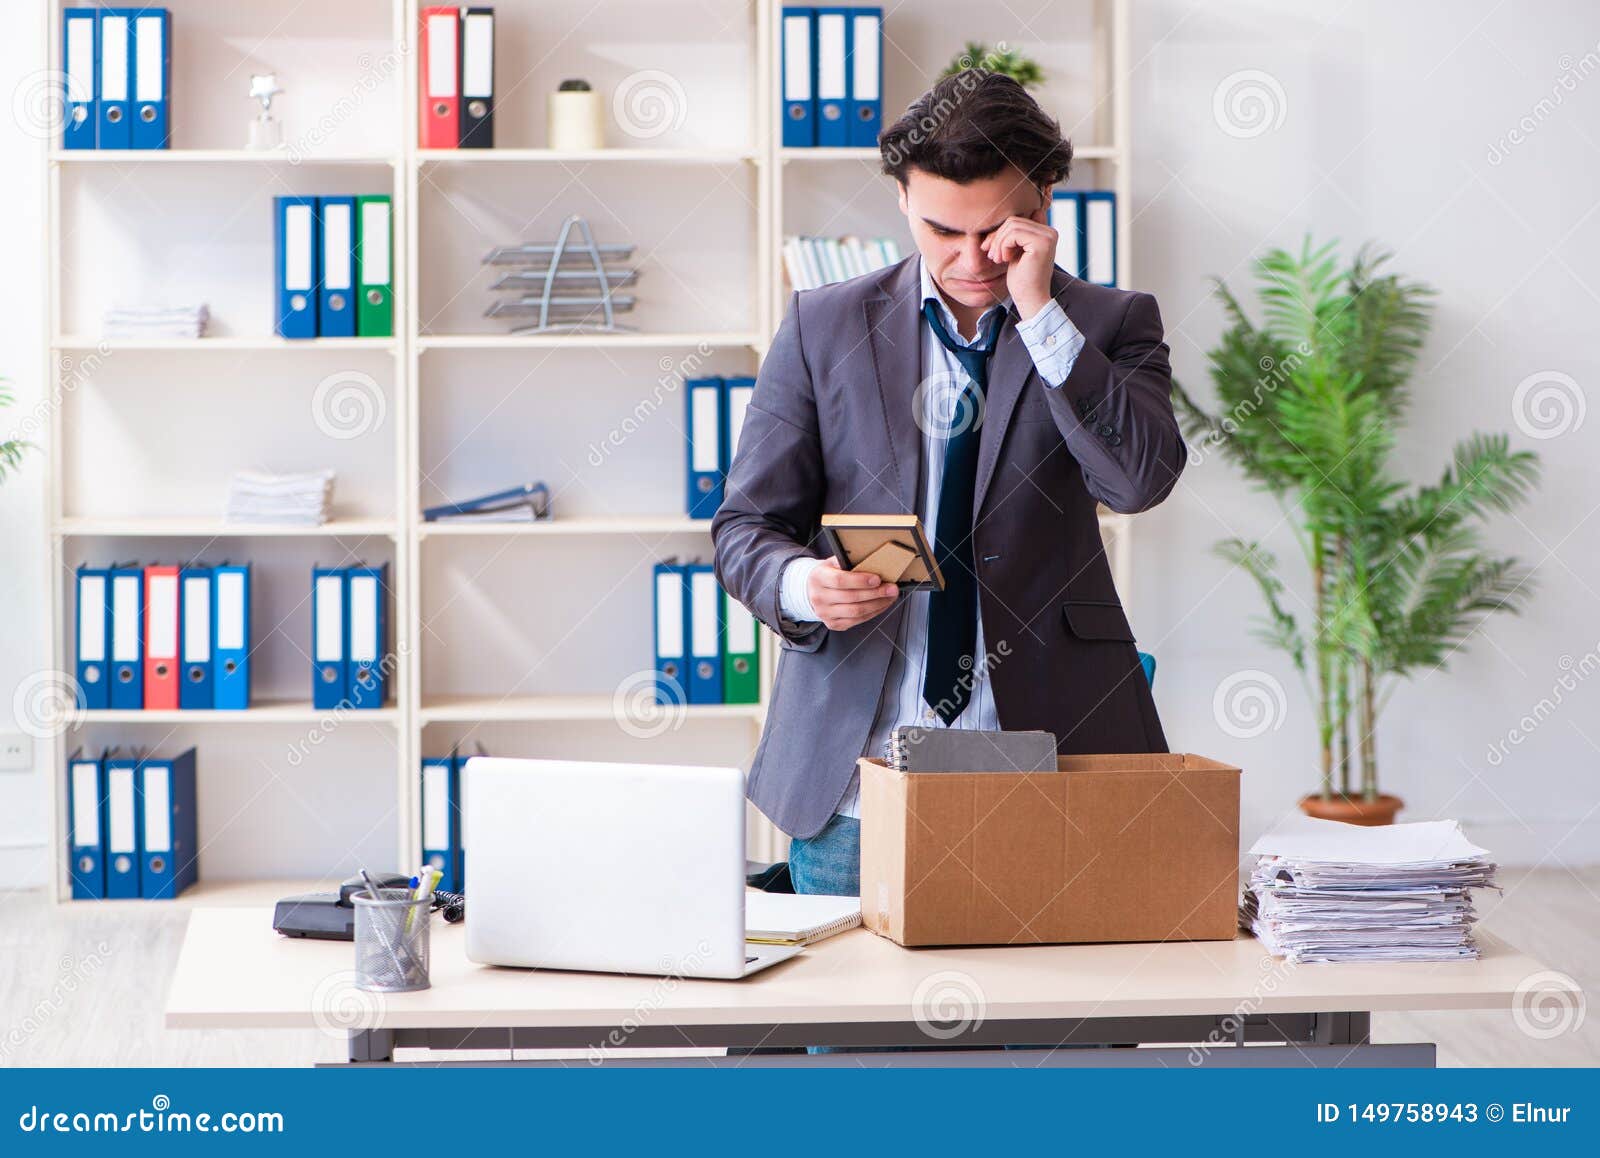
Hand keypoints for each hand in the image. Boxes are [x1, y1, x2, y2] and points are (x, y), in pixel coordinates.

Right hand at [807, 558, 898, 630]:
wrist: (812, 591)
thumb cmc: (827, 574)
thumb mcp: (832, 563)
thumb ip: (847, 562)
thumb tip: (872, 562)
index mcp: (818, 578)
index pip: (840, 581)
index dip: (860, 581)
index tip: (877, 579)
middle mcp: (819, 597)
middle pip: (851, 598)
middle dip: (876, 593)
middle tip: (892, 588)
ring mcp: (825, 613)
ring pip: (856, 612)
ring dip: (877, 604)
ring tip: (890, 597)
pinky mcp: (833, 624)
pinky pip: (857, 620)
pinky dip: (873, 613)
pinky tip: (882, 605)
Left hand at [983, 196, 1056, 320]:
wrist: (1030, 299)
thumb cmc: (1021, 278)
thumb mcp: (1015, 251)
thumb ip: (1015, 235)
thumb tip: (1007, 217)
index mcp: (1046, 233)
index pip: (1017, 220)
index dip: (1000, 232)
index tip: (990, 248)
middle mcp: (1050, 232)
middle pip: (1013, 221)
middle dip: (997, 237)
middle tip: (992, 256)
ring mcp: (1048, 236)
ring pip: (1012, 225)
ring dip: (998, 243)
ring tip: (997, 259)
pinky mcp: (1042, 243)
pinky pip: (1014, 234)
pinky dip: (1003, 246)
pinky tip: (1004, 260)